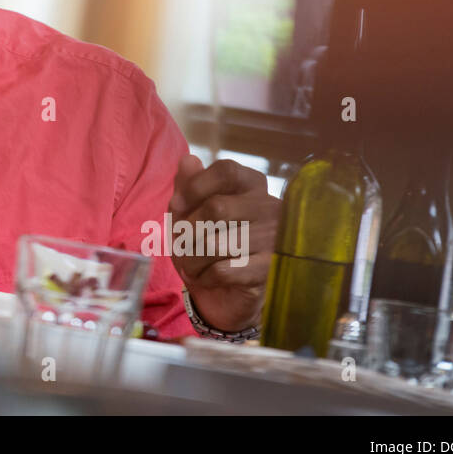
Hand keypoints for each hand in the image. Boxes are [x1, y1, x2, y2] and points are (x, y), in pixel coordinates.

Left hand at [169, 156, 278, 331]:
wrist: (224, 292)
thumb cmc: (206, 242)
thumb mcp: (189, 211)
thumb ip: (188, 184)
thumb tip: (188, 161)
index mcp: (253, 185)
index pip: (227, 171)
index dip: (195, 186)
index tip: (176, 205)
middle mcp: (271, 207)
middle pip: (216, 208)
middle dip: (187, 230)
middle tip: (181, 245)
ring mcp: (275, 240)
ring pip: (215, 243)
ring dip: (191, 258)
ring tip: (189, 265)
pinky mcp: (270, 271)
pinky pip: (223, 270)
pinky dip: (203, 276)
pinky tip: (204, 277)